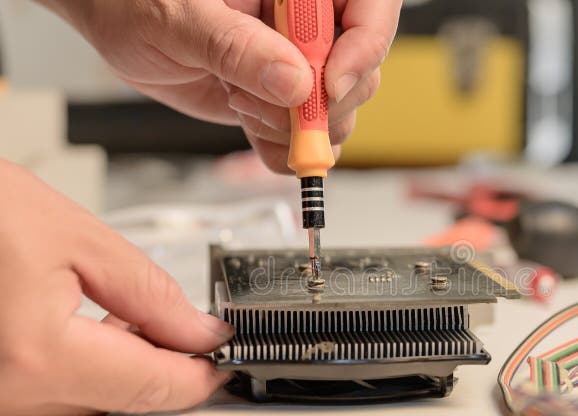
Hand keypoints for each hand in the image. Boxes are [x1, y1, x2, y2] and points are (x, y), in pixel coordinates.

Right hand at [0, 161, 232, 415]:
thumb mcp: (76, 237)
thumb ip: (150, 294)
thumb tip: (201, 333)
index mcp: (38, 355)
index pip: (152, 387)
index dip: (202, 376)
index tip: (229, 358)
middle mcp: (6, 393)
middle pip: (122, 402)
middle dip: (168, 370)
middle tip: (195, 334)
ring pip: (89, 404)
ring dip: (128, 371)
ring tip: (144, 323)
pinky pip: (52, 396)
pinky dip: (87, 371)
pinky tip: (99, 333)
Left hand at [40, 0, 401, 172]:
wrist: (117, 21)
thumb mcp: (180, 15)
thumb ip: (236, 46)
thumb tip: (294, 82)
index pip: (369, 8)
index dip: (365, 47)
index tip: (329, 85)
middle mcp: (306, 24)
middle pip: (361, 69)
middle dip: (324, 104)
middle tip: (280, 113)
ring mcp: (297, 65)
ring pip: (336, 111)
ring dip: (295, 129)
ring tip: (244, 105)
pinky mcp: (281, 100)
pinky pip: (304, 138)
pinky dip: (282, 150)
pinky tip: (249, 126)